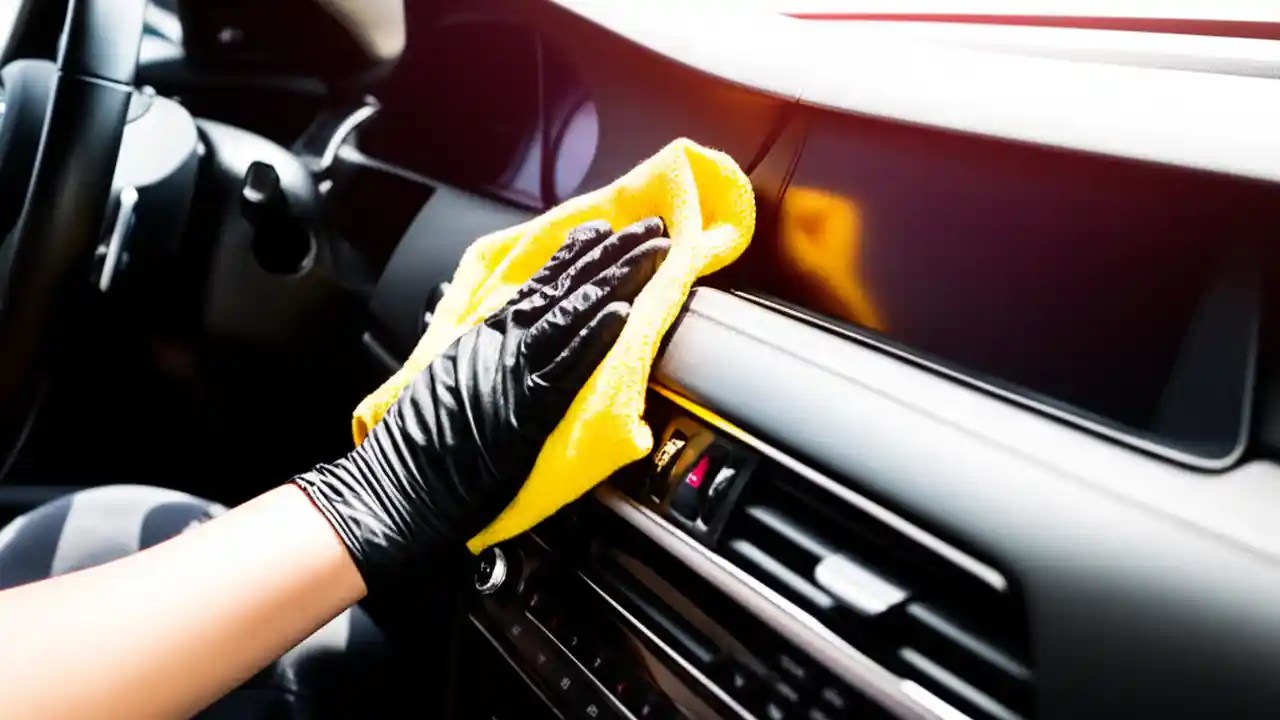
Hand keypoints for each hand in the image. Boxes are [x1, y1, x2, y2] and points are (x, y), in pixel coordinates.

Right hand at [294, 218, 669, 594]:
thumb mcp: (453, 380)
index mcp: (485, 334)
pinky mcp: (528, 406)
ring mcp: (516, 369)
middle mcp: (502, 341)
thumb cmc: (419, 446)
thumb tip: (508, 342)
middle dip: (615, 252)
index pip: (541, 283)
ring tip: (654, 252)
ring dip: (620, 278)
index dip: (578, 254)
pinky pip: (571, 363)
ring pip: (577, 312)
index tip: (606, 231)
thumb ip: (487, 356)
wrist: (397, 485)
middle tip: (651, 226)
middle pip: (568, 285)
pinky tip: (625, 313)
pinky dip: (598, 336)